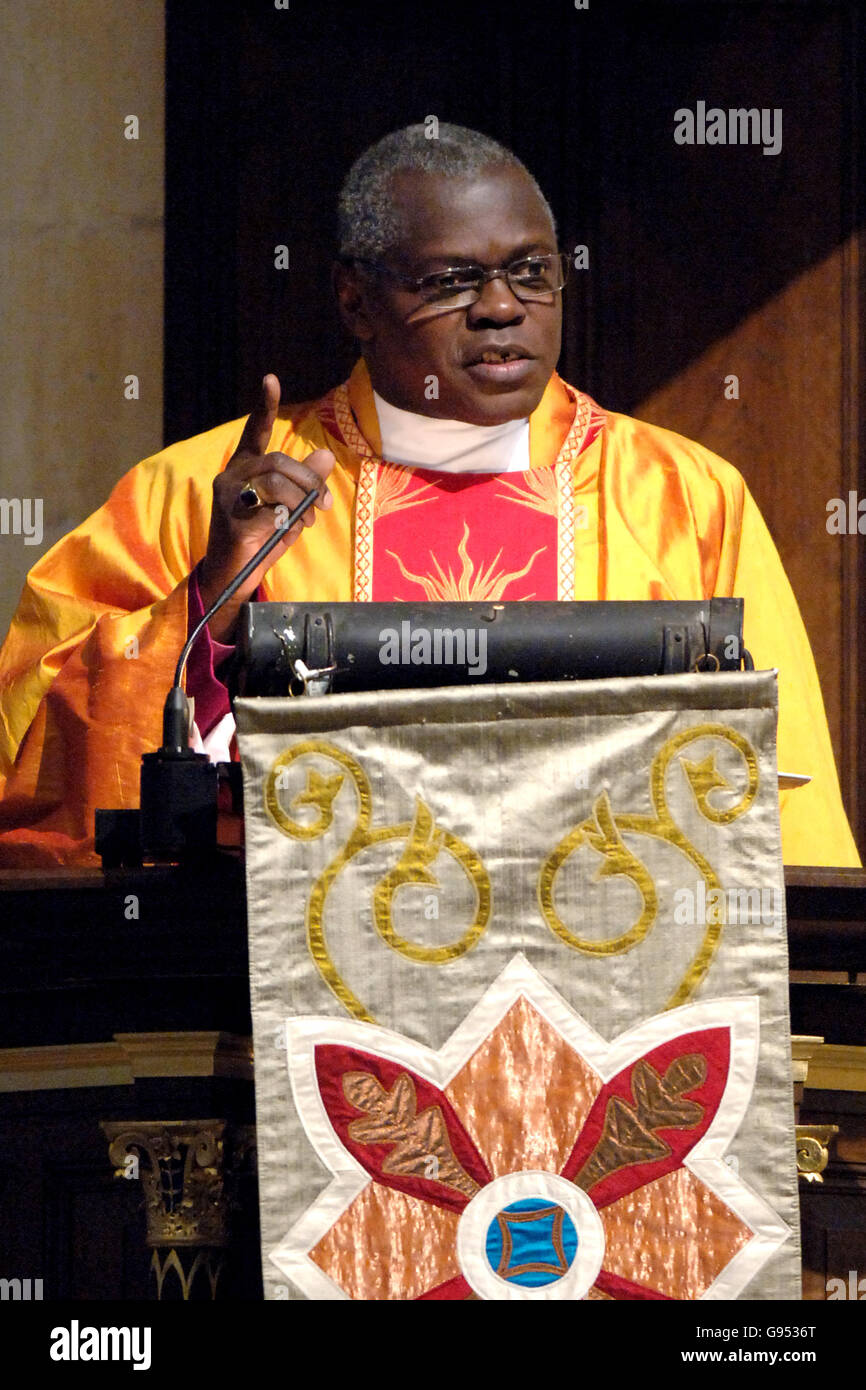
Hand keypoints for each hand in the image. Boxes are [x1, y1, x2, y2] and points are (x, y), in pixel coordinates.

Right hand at [199, 374, 334, 639]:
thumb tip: (326, 454)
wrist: (232, 576)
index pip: (256, 431)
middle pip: (279, 461)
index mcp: (244, 468)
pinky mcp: (232, 518)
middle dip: (309, 481)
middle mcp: (231, 475)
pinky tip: (292, 531)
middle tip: (325, 504)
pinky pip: (273, 510)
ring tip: (308, 521)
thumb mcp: (289, 508)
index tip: (271, 379)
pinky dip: (291, 521)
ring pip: (277, 483)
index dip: (264, 406)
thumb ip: (305, 482)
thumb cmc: (260, 540)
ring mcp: (228, 496)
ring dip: (303, 502)